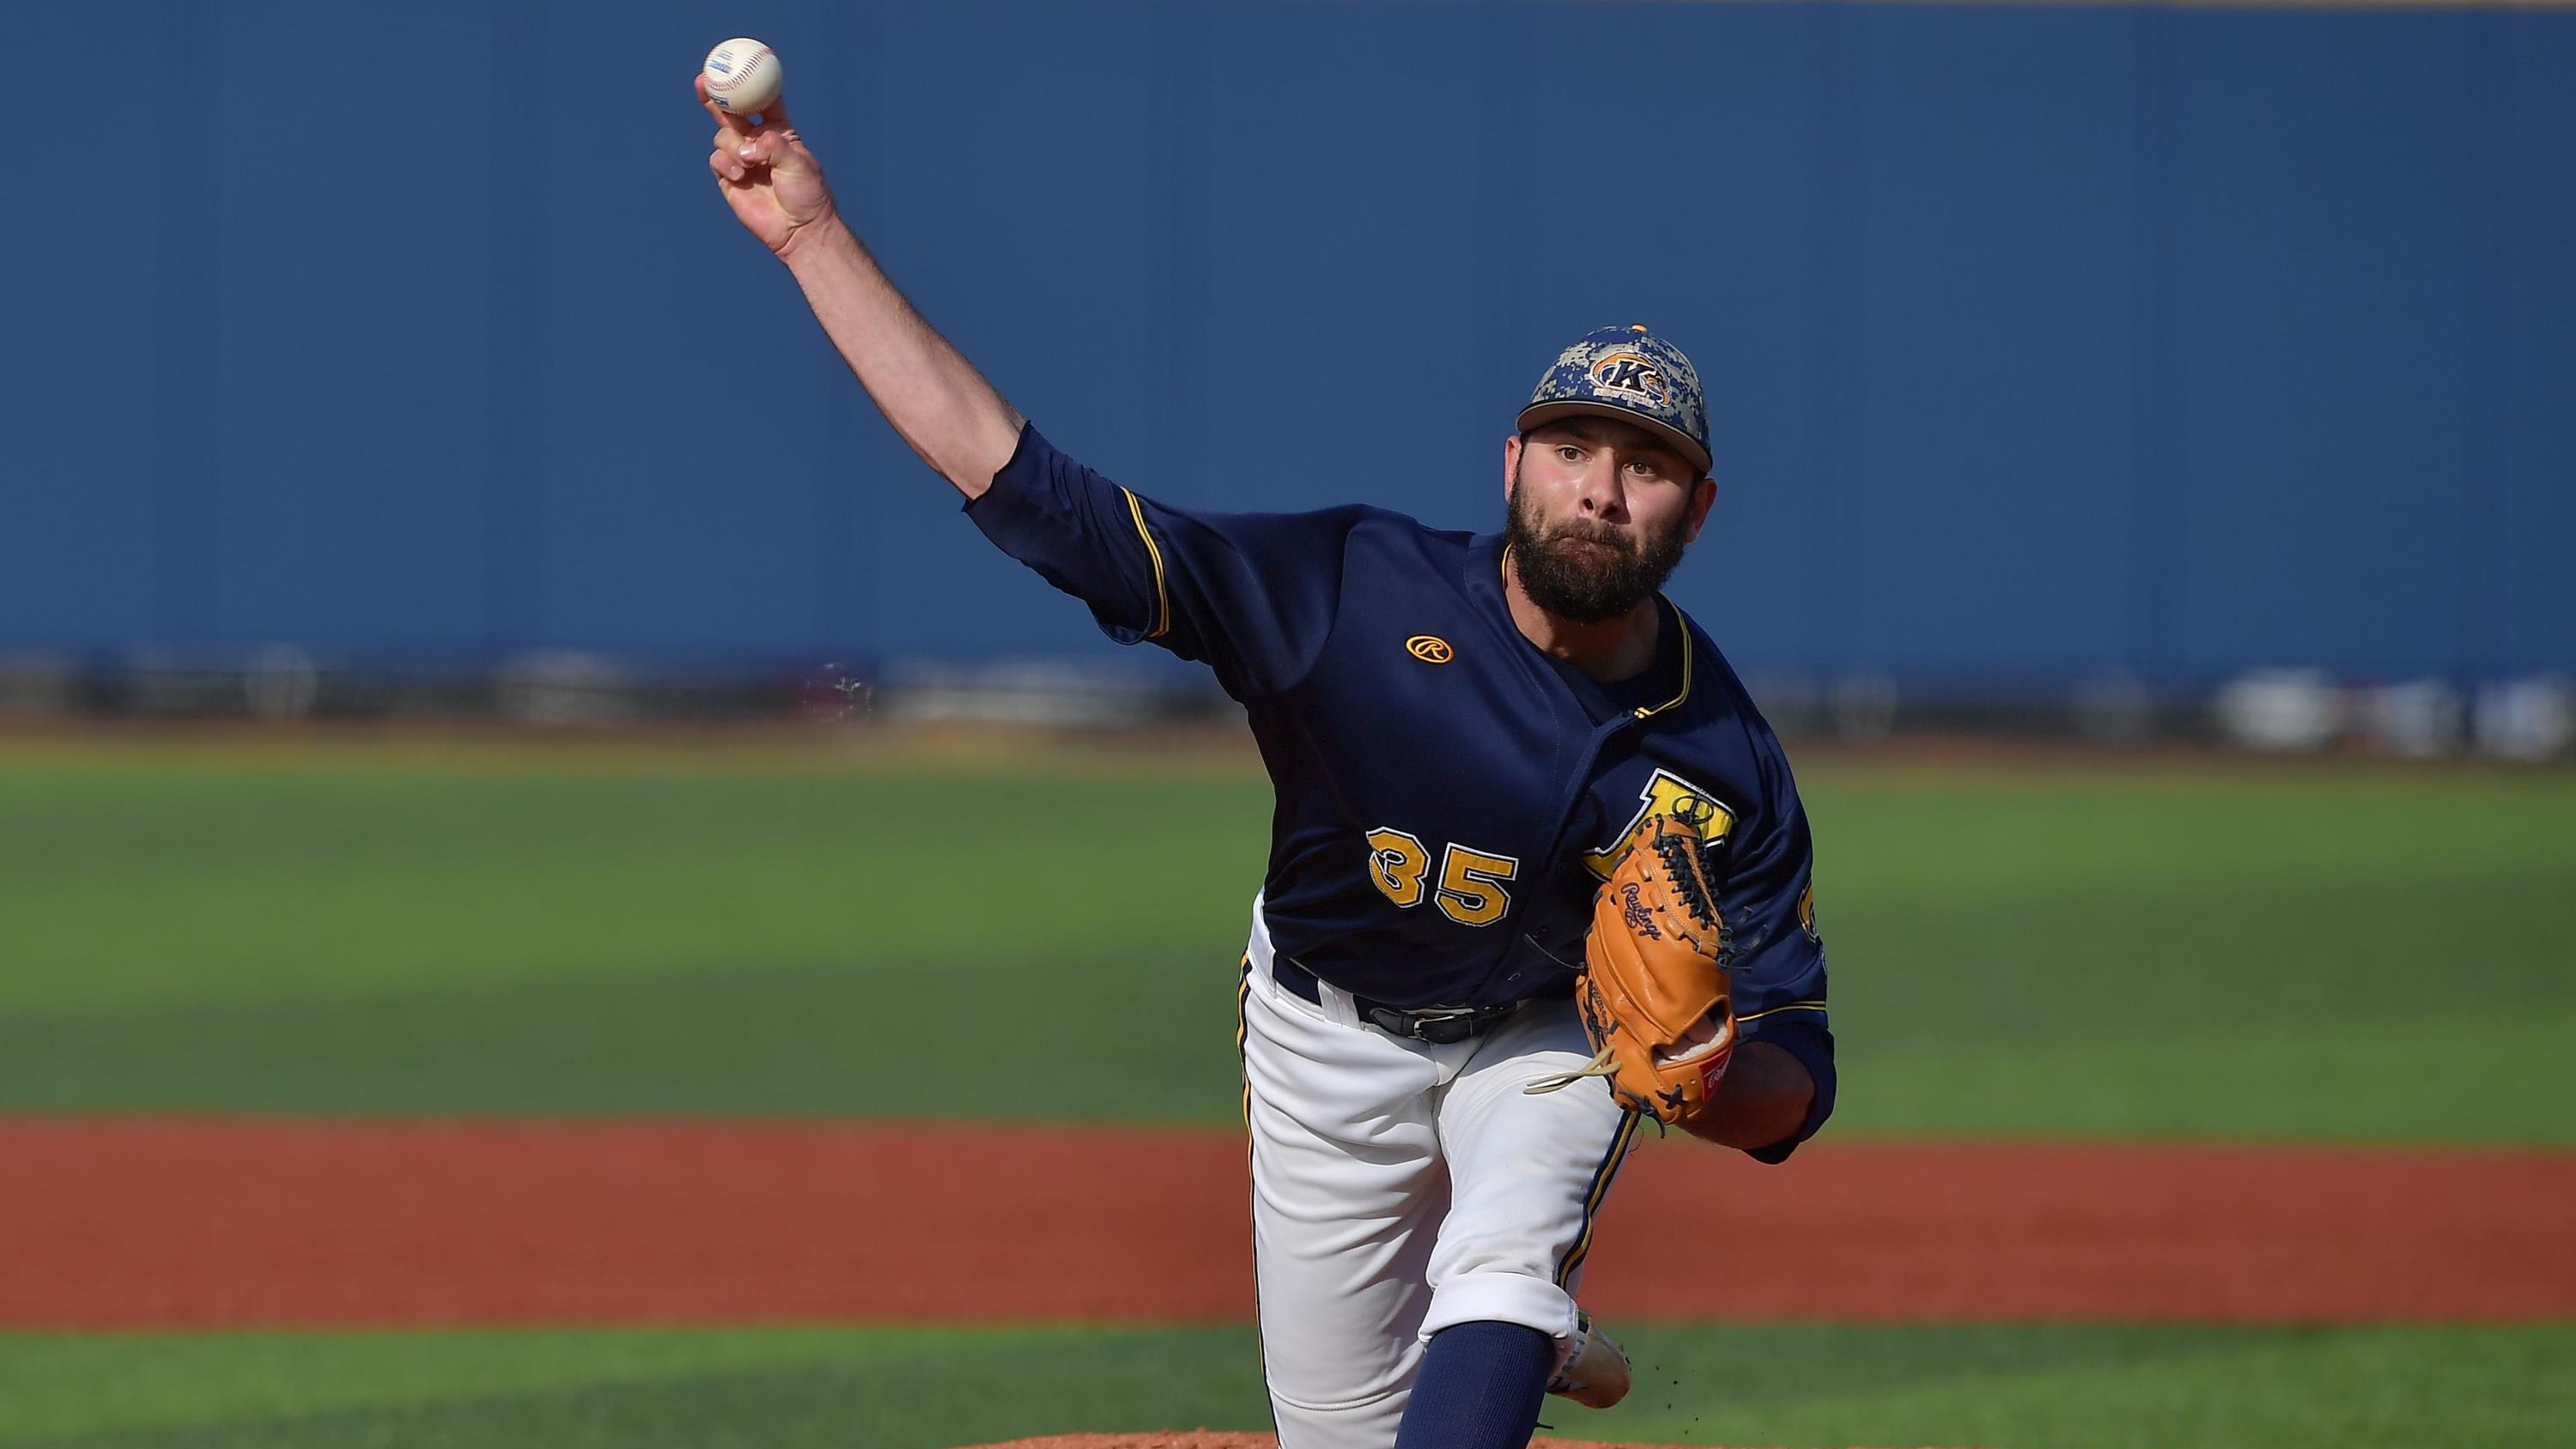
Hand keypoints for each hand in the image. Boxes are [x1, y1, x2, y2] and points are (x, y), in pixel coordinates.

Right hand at [697, 74, 834, 258]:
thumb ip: (774, 147)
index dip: (750, 83)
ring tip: (748, 164)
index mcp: (779, 132)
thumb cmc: (807, 195)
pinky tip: (741, 176)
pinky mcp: (729, 177)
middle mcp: (758, 141)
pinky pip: (717, 159)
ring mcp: (742, 158)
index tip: (740, 66)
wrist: (799, 230)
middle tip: (704, 81)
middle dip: (716, 95)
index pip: (762, 101)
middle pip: (732, 111)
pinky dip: (727, 164)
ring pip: (722, 136)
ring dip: (732, 146)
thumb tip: (749, 145)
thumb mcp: (798, 165)